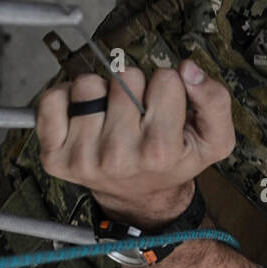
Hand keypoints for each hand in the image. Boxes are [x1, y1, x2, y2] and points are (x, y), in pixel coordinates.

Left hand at [35, 61, 234, 228]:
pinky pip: (51, 100)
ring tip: (111, 114)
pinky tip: (84, 114)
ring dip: (101, 91)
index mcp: (160, 151)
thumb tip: (187, 69)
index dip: (168, 87)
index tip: (165, 109)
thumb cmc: (174, 162)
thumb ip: (215, 100)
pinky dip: (65, 97)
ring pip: (89, 83)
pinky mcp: (56, 156)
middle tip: (138, 114)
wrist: (141, 199)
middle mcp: (119, 156)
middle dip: (135, 88)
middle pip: (126, 76)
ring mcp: (83, 156)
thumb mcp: (214, 140)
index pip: (166, 79)